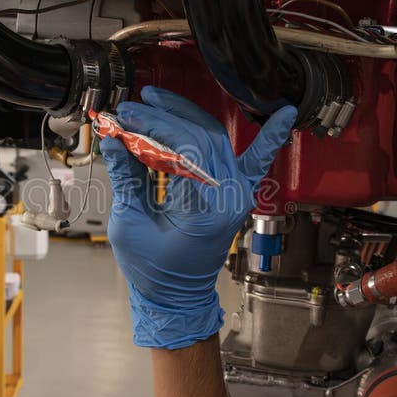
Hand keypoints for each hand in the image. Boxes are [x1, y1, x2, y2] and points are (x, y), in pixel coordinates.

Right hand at [102, 86, 295, 348]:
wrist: (177, 296)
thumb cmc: (153, 270)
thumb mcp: (129, 224)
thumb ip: (125, 177)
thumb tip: (113, 137)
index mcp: (203, 210)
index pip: (179, 150)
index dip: (149, 127)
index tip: (123, 117)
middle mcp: (229, 198)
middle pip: (198, 138)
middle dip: (162, 117)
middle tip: (132, 108)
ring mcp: (239, 194)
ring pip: (216, 138)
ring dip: (188, 114)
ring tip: (157, 100)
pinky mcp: (239, 194)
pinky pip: (256, 160)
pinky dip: (270, 136)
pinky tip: (284, 112)